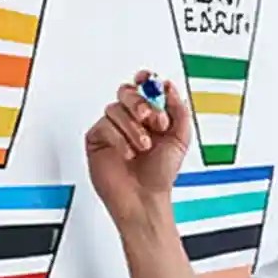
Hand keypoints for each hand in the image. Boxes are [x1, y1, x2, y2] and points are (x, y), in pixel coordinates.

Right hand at [84, 69, 191, 226]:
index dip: (146, 79)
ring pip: (115, 108)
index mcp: (151, 115)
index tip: (150, 80)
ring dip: (133, 127)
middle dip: (140, 103)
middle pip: (126, 92)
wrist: (145, 197)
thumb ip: (179, 111)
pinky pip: (104, 126)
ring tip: (144, 145)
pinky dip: (119, 139)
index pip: (144, 88)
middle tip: (151, 119)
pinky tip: (128, 152)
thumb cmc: (160, 173)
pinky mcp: (98, 139)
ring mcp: (114, 128)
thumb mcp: (180, 139)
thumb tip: (170, 88)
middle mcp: (131, 119)